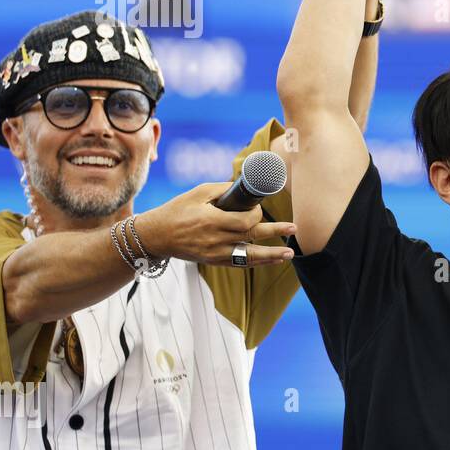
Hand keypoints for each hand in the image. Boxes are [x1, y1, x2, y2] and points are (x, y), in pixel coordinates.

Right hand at [133, 183, 296, 266]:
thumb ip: (222, 190)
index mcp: (211, 220)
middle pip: (250, 236)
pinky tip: (271, 261)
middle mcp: (215, 239)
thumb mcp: (197, 193)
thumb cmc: (177, 210)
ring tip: (289, 254)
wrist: (156, 236)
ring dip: (271, 255)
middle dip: (274, 232)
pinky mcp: (213, 261)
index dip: (256, 214)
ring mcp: (214, 253)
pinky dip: (256, 262)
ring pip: (248, 256)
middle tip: (293, 228)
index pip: (243, 220)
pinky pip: (239, 263)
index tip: (258, 208)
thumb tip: (244, 186)